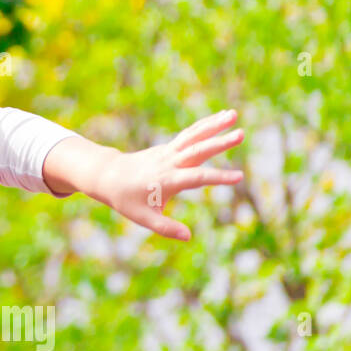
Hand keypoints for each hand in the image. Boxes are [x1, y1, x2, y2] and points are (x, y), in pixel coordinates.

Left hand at [94, 109, 244, 240]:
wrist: (108, 176)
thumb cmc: (126, 199)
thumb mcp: (143, 218)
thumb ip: (165, 228)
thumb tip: (188, 237)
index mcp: (166, 180)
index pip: (196, 178)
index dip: (217, 177)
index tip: (239, 177)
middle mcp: (169, 162)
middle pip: (196, 150)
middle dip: (219, 142)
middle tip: (241, 134)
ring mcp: (168, 152)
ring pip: (193, 136)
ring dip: (213, 125)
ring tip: (233, 114)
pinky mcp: (168, 147)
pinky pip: (189, 134)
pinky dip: (204, 125)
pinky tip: (220, 118)